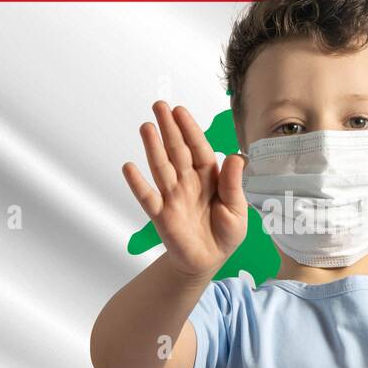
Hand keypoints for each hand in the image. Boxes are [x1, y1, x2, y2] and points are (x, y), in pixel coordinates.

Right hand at [122, 101, 247, 279]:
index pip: (199, 149)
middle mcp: (188, 182)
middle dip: (169, 129)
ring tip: (146, 127)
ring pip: (161, 168)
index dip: (190, 130)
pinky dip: (138, 184)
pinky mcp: (162, 215)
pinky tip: (129, 168)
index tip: (179, 111)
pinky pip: (148, 198)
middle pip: (177, 152)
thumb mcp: (237, 209)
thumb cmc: (225, 233)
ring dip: (153, 148)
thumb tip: (237, 157)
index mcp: (209, 177)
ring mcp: (173, 197)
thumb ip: (234, 185)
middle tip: (159, 106)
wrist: (209, 261)